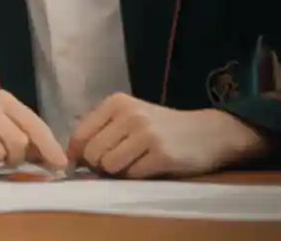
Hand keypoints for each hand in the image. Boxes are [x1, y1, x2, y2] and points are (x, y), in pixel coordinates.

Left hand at [67, 93, 271, 178]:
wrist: (208, 132)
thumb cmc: (161, 128)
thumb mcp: (129, 117)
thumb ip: (101, 131)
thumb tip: (72, 158)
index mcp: (116, 102)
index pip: (80, 135)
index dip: (79, 155)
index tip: (85, 164)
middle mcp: (129, 114)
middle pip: (92, 153)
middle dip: (100, 166)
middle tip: (118, 163)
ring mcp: (146, 133)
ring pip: (109, 166)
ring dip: (119, 172)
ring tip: (136, 163)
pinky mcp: (162, 154)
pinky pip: (132, 175)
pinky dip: (138, 176)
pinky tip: (152, 166)